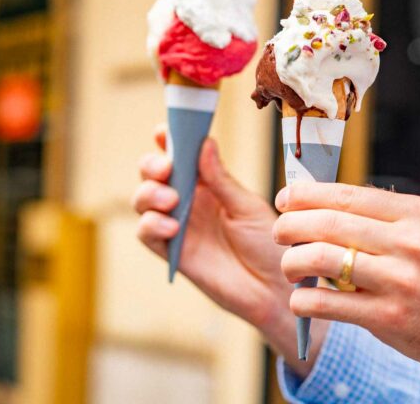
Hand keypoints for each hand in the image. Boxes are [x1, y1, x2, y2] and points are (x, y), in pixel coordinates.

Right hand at [132, 126, 327, 375]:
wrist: (275, 288)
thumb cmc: (269, 244)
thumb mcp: (247, 206)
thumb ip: (221, 179)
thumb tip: (204, 143)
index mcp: (210, 183)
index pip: (182, 154)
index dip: (168, 140)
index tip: (163, 132)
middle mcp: (190, 201)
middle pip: (154, 174)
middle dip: (152, 166)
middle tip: (166, 169)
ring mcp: (179, 225)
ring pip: (144, 201)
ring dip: (149, 194)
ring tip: (171, 199)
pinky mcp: (174, 253)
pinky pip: (148, 234)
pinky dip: (152, 224)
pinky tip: (172, 225)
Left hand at [273, 183, 419, 403]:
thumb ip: (388, 218)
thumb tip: (328, 203)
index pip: (349, 195)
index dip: (308, 195)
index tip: (286, 197)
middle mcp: (412, 243)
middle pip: (329, 222)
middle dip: (291, 224)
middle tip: (278, 231)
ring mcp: (401, 281)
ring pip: (322, 258)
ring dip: (292, 261)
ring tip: (288, 266)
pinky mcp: (390, 318)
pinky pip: (328, 303)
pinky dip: (304, 300)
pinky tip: (300, 299)